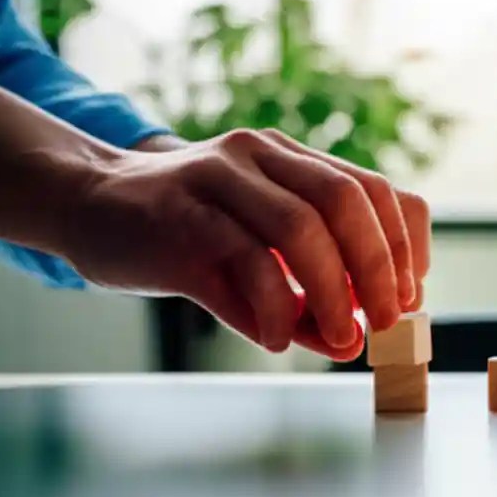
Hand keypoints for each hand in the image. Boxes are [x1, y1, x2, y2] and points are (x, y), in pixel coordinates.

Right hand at [58, 129, 429, 359]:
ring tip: (339, 340)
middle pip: (343, 201)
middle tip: (384, 324)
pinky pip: (240, 264)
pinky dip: (271, 309)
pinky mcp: (175, 222)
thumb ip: (305, 287)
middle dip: (377, 269)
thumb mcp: (257, 249)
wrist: (87, 204)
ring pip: (297, 229)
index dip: (401, 244)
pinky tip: (277, 339)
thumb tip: (351, 341)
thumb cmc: (187, 231)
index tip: (408, 296)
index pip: (371, 188)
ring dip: (330, 294)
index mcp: (288, 156)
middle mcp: (256, 157)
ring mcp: (213, 183)